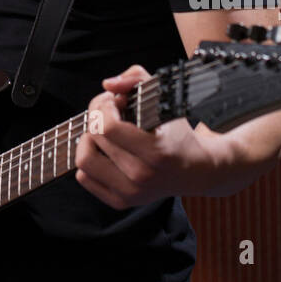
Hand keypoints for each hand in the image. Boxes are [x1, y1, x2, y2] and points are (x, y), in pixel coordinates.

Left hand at [73, 64, 220, 208]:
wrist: (196, 171)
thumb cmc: (178, 133)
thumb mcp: (165, 99)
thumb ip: (137, 79)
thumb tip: (108, 84)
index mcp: (155, 151)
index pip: (107, 127)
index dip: (103, 106)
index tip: (115, 100)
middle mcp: (141, 176)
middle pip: (94, 138)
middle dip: (97, 116)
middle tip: (111, 112)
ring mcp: (130, 192)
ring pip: (84, 161)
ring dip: (88, 139)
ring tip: (103, 132)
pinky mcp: (121, 202)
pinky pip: (84, 178)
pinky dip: (89, 159)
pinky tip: (105, 150)